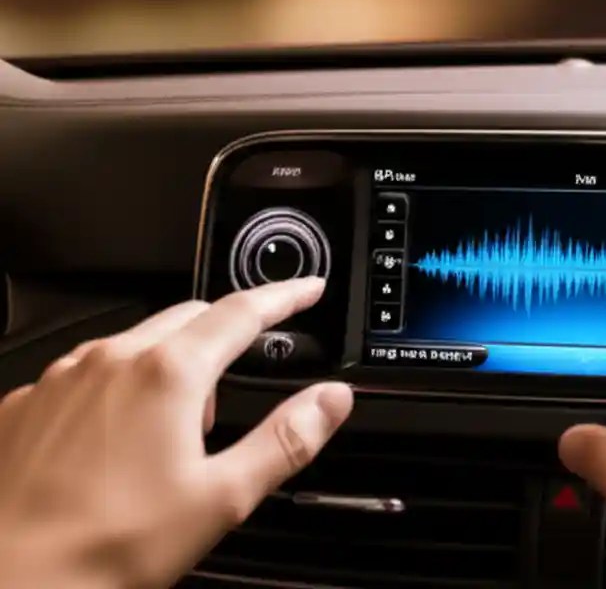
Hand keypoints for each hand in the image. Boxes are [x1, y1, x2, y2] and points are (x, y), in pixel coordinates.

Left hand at [0, 278, 352, 588]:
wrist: (7, 581)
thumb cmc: (107, 547)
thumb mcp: (223, 499)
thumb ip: (286, 440)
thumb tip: (331, 400)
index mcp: (168, 375)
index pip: (242, 312)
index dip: (284, 297)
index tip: (307, 288)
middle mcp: (111, 361)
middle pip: (188, 319)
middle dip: (226, 332)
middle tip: (247, 367)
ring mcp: (60, 380)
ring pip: (133, 344)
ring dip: (169, 361)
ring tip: (178, 425)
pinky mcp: (24, 405)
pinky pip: (83, 374)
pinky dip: (115, 388)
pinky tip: (116, 440)